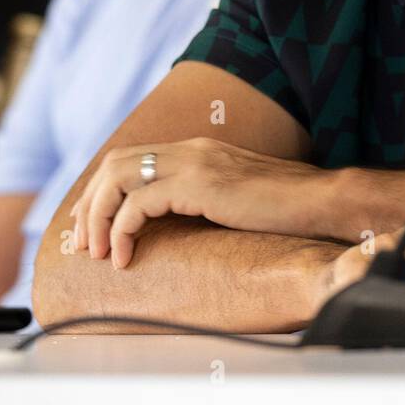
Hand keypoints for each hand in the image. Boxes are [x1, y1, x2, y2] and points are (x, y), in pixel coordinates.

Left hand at [70, 138, 326, 267]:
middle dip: (89, 204)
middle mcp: (191, 148)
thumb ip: (205, 199)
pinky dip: (122, 230)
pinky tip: (126, 256)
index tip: (93, 227)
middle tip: (83, 243)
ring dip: (98, 216)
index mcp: (198, 150)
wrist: (320, 202)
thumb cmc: (287, 209)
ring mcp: (195, 162)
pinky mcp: (199, 183)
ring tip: (98, 253)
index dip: (102, 192)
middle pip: (115, 163)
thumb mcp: (235, 199)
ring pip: (118, 177)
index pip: (131, 158)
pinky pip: (139, 203)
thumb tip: (177, 226)